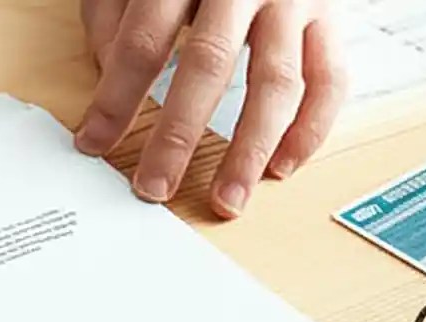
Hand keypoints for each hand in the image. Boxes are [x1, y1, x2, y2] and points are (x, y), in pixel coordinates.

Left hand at [76, 0, 346, 217]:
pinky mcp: (331, 15)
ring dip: (250, 149)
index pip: (144, 40)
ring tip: (227, 199)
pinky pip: (330, 80)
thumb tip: (110, 78)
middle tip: (154, 186)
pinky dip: (309, 129)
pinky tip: (280, 167)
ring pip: (278, 82)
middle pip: (210, 65)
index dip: (116, 97)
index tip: (94, 142)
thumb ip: (112, 14)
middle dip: (177, 135)